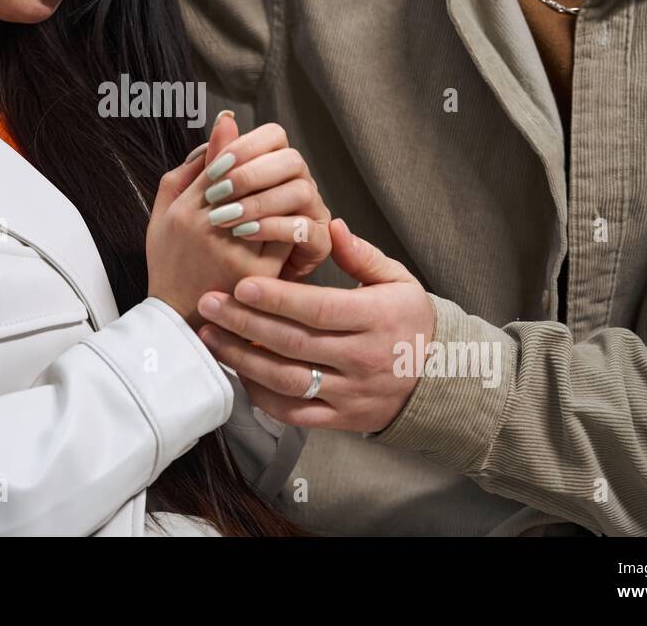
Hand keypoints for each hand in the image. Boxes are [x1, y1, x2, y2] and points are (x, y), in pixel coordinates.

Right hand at [146, 114, 297, 326]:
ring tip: (285, 189)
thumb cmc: (170, 263)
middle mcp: (206, 228)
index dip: (240, 150)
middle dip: (264, 167)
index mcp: (183, 211)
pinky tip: (290, 220)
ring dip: (281, 191)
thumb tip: (219, 130)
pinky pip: (285, 235)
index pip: (219, 163)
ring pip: (272, 202)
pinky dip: (291, 223)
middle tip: (277, 162)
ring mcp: (233, 250)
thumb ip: (186, 173)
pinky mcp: (257, 274)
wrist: (177, 321)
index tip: (253, 144)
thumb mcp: (162, 215)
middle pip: (248, 178)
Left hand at [195, 219, 436, 434]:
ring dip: (242, 359)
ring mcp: (351, 393)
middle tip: (208, 303)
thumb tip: (331, 226)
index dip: (277, 299)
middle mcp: (364, 359)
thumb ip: (362, 255)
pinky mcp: (341, 420)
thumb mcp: (399, 281)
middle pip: (294, 343)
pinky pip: (293, 413)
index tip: (241, 284)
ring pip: (287, 380)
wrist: (438, 378)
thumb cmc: (409, 321)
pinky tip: (237, 370)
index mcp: (378, 319)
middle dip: (245, 323)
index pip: (319, 309)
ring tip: (210, 336)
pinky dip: (260, 395)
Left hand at [200, 119, 330, 280]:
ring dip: (262, 202)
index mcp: (272, 168)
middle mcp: (296, 184)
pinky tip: (243, 233)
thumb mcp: (205, 200)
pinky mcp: (318, 243)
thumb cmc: (213, 242)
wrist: (231, 291)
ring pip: (301, 190)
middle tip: (218, 194)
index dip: (245, 147)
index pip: (273, 136)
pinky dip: (272, 228)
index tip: (215, 167)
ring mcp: (311, 212)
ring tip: (226, 219)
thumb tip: (222, 121)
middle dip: (252, 174)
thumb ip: (214, 162)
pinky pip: (305, 229)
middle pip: (291, 159)